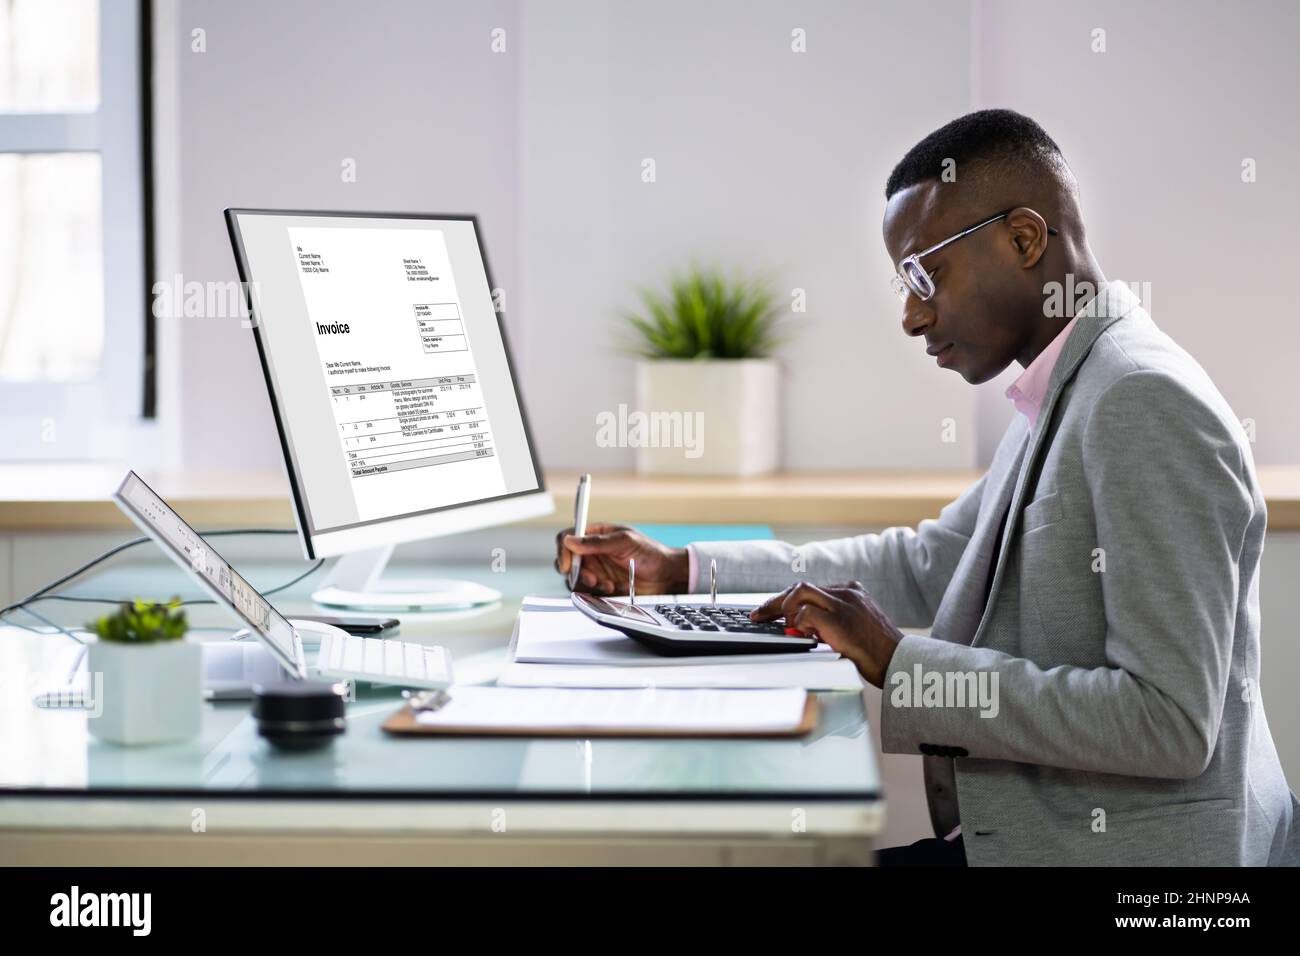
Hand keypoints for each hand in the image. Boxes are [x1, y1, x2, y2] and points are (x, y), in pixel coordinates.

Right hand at [554, 522, 688, 595]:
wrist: (665, 576)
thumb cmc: (650, 552)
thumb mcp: (625, 541)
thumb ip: (597, 542)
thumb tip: (571, 540)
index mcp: (595, 534)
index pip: (568, 537)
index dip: (563, 550)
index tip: (567, 564)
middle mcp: (591, 552)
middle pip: (566, 560)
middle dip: (575, 572)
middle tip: (592, 579)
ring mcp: (595, 570)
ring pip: (574, 578)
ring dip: (588, 584)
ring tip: (608, 584)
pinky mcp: (599, 586)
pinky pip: (585, 591)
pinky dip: (595, 592)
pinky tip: (612, 588)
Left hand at [751, 581, 903, 686]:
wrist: (900, 662)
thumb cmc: (879, 651)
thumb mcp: (856, 627)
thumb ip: (833, 621)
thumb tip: (803, 626)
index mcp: (851, 592)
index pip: (811, 589)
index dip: (787, 600)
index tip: (772, 609)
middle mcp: (847, 593)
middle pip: (801, 587)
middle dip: (775, 601)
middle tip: (759, 614)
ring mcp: (843, 604)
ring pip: (800, 592)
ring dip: (783, 608)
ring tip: (778, 622)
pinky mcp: (839, 620)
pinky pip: (806, 614)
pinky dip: (798, 624)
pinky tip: (800, 634)